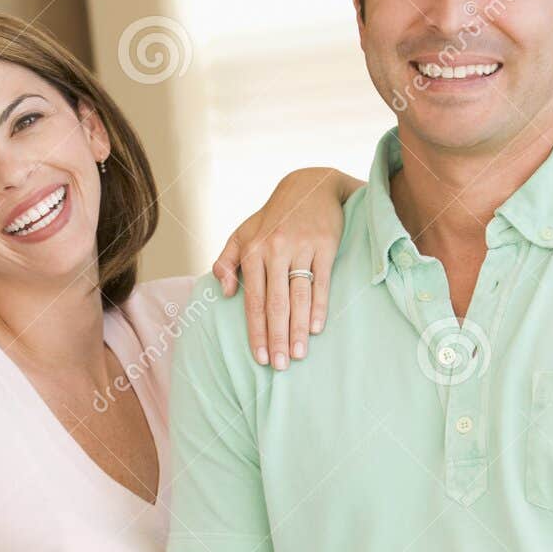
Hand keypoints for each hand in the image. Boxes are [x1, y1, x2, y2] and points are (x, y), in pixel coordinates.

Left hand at [211, 167, 359, 368]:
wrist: (310, 185)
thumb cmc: (272, 217)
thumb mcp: (243, 233)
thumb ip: (227, 261)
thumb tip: (226, 292)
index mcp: (253, 250)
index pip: (253, 299)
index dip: (256, 330)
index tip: (259, 357)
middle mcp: (276, 250)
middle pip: (276, 303)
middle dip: (277, 337)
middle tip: (279, 366)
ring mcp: (302, 248)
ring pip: (299, 296)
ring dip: (298, 329)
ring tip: (298, 355)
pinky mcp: (325, 245)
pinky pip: (321, 282)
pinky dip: (319, 307)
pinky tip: (316, 329)